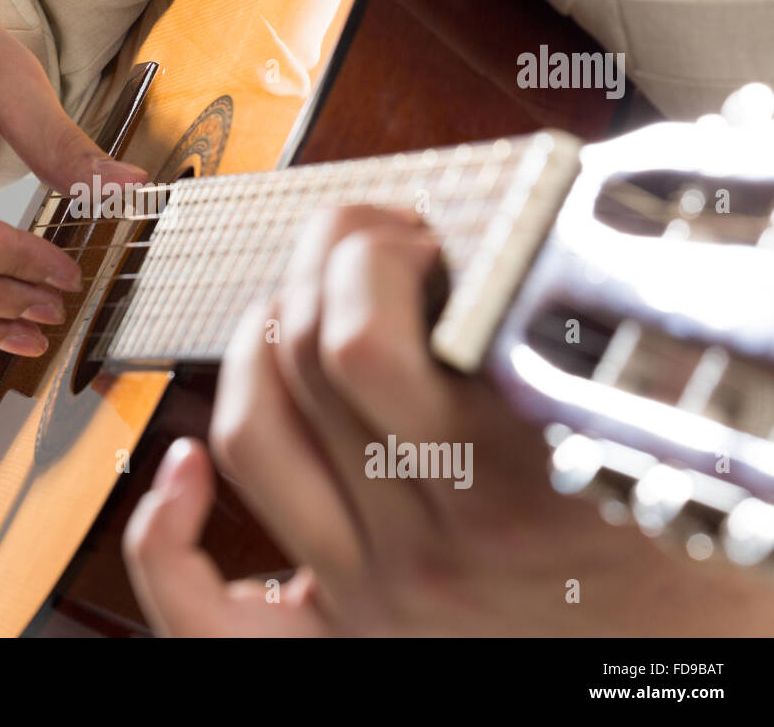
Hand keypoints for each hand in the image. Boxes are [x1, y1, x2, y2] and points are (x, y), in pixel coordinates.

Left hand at [124, 207, 773, 634]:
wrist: (711, 677)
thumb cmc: (717, 543)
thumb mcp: (700, 427)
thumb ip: (631, 320)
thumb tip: (590, 202)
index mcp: (523, 477)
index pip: (368, 331)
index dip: (377, 252)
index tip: (424, 237)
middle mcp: (436, 541)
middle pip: (306, 352)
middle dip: (326, 261)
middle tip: (376, 246)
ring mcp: (378, 597)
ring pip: (254, 432)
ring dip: (261, 339)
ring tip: (307, 308)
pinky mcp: (343, 644)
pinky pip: (203, 612)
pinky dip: (163, 534)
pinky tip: (183, 469)